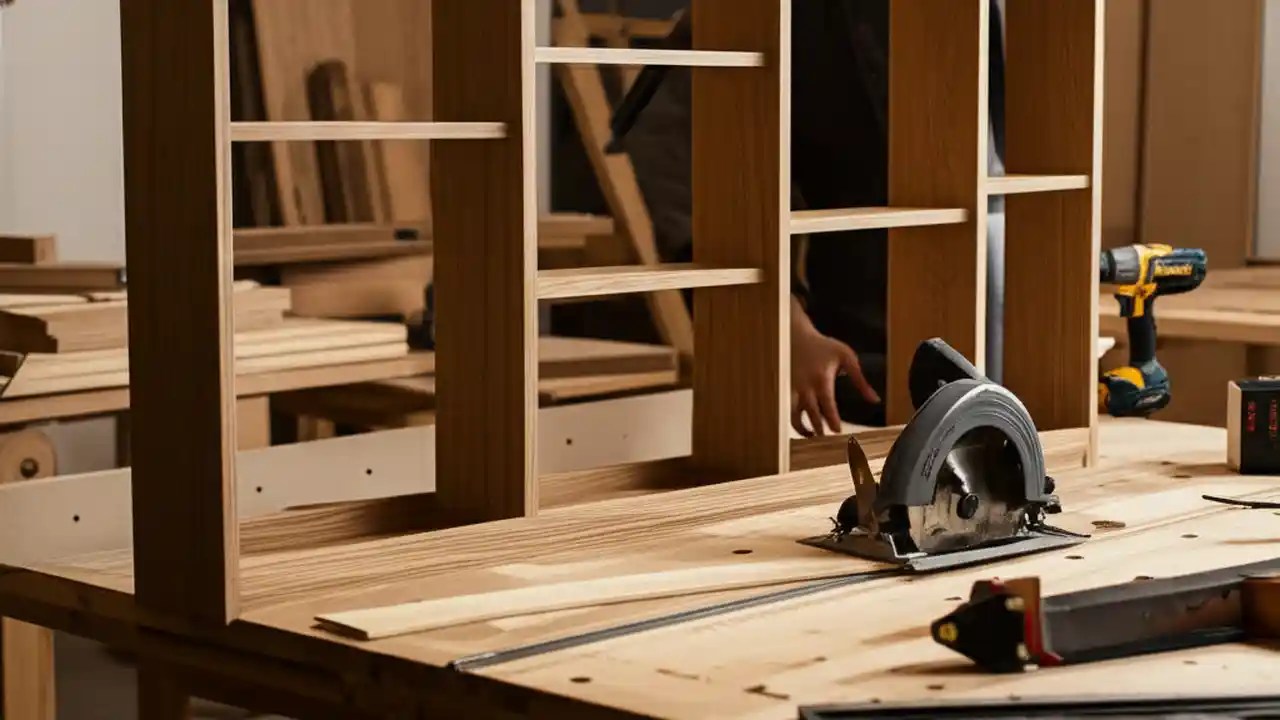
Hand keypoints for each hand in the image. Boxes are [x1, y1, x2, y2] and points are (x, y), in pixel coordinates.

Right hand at [790, 304, 879, 436]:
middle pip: (811, 413)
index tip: (838, 431)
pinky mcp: (785, 391)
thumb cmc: (825, 347)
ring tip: (812, 436)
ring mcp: (793, 389)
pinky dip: (794, 421)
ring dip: (802, 428)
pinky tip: (804, 427)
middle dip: (819, 428)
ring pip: (794, 414)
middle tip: (827, 440)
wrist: (796, 336)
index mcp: (821, 379)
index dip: (832, 419)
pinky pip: (788, 410)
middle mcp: (805, 386)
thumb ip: (861, 381)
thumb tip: (875, 400)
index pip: (827, 404)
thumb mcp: (847, 358)